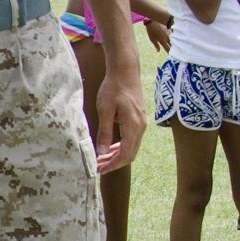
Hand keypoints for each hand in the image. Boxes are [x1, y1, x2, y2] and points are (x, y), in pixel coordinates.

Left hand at [94, 58, 145, 173]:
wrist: (126, 70)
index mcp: (132, 126)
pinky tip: (110, 147)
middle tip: (98, 167)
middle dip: (114, 163)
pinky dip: (121, 146)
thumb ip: (104, 132)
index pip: (125, 155)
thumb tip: (102, 152)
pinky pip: (131, 139)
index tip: (99, 170)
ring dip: (116, 155)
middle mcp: (140, 127)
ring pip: (131, 147)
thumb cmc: (114, 87)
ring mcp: (141, 123)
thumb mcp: (105, 110)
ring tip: (101, 159)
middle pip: (129, 154)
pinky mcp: (139, 119)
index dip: (112, 165)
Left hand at [144, 20, 171, 53]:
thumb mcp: (152, 40)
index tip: (173, 56)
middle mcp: (166, 38)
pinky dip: (171, 39)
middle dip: (173, 49)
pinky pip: (170, 36)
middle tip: (175, 53)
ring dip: (172, 44)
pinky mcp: (167, 31)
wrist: (152, 22)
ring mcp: (167, 34)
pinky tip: (171, 40)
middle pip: (171, 45)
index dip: (170, 52)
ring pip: (171, 40)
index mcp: (163, 41)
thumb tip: (158, 51)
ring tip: (174, 47)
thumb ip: (156, 46)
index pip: (168, 49)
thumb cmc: (151, 32)